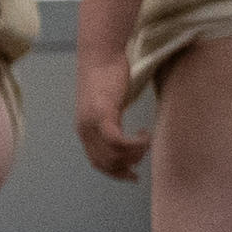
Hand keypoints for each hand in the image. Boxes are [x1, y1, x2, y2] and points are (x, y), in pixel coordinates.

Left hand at [74, 67, 148, 182]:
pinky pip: (117, 141)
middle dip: (128, 165)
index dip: (115, 173)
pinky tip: (146, 135)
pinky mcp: (102, 114)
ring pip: (113, 155)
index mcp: (84, 130)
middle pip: (106, 163)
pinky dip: (134, 144)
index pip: (97, 163)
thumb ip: (112, 122)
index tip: (133, 176)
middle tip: (145, 154)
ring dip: (134, 154)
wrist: (101, 55)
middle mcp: (84, 130)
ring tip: (147, 140)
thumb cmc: (108, 77)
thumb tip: (123, 137)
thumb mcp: (109, 105)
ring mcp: (91, 123)